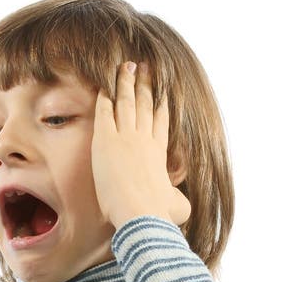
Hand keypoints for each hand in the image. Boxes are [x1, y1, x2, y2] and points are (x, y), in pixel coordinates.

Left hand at [91, 61, 190, 231]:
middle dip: (143, 84)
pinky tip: (102, 87)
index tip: (159, 88)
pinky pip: (104, 113)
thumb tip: (179, 202)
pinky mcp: (106, 142)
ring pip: (126, 102)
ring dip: (124, 83)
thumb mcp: (177, 205)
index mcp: (160, 151)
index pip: (160, 119)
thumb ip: (176, 198)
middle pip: (144, 104)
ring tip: (125, 67)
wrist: (143, 214)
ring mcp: (126, 138)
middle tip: (142, 67)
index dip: (159, 101)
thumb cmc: (160, 215)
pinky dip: (104, 98)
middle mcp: (145, 139)